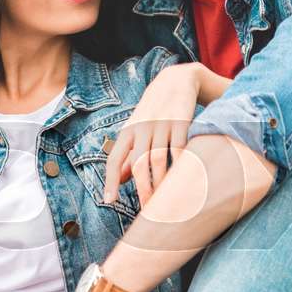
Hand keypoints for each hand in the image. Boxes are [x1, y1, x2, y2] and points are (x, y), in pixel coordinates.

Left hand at [104, 63, 200, 205]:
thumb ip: (129, 155)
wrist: (175, 80)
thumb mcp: (137, 130)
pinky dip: (180, 166)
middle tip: (147, 211)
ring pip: (159, 160)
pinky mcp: (182, 122)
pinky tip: (182, 181)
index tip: (109, 200)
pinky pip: (179, 149)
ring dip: (161, 183)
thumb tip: (121, 180)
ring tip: (164, 201)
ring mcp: (162, 125)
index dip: (110, 180)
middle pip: (138, 164)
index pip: (114, 159)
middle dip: (142, 189)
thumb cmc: (153, 112)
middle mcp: (142, 128)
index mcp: (128, 132)